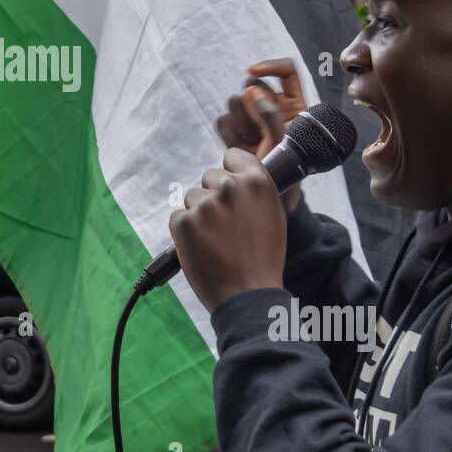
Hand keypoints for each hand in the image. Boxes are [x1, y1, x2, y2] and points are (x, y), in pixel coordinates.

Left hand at [169, 147, 287, 312]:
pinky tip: (202, 248)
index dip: (231, 171)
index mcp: (256, 182)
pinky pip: (178, 218)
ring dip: (199, 215)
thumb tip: (239, 176)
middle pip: (209, 177)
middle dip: (213, 196)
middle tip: (225, 225)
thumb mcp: (273, 216)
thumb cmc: (263, 258)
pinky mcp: (184, 223)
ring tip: (216, 241)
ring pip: (192, 198)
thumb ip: (255, 191)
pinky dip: (185, 232)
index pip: (232, 156)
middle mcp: (230, 188)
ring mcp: (205, 205)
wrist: (247, 295)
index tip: (231, 186)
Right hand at [216, 58, 306, 213]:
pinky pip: (223, 119)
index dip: (270, 66)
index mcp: (296, 105)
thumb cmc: (286, 171)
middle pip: (253, 84)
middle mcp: (274, 108)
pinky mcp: (237, 132)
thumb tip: (251, 90)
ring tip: (250, 141)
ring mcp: (254, 120)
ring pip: (235, 101)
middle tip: (256, 127)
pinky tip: (238, 145)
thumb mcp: (282, 142)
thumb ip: (268, 114)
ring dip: (239, 120)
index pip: (287, 70)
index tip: (252, 72)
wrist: (270, 197)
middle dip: (249, 103)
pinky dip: (228, 131)